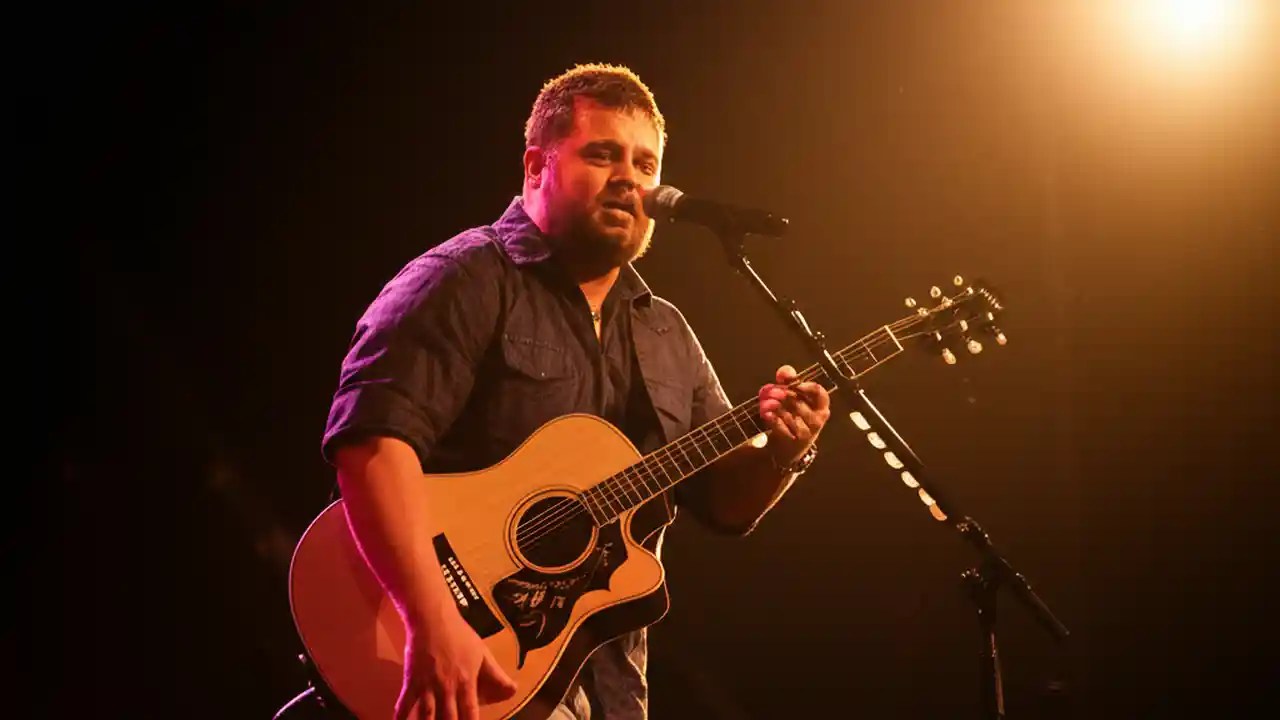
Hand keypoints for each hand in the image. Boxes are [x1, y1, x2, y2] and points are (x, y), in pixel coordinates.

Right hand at [396, 607, 517, 719]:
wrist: (432, 619)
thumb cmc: (460, 635)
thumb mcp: (482, 653)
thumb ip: (496, 674)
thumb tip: (514, 690)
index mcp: (466, 682)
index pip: (470, 712)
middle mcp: (447, 688)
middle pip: (448, 718)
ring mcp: (427, 685)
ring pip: (426, 715)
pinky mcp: (411, 681)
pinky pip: (405, 702)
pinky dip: (401, 715)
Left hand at [758, 364, 830, 467]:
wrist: (790, 449)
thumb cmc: (794, 418)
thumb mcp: (796, 401)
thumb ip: (789, 382)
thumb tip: (785, 371)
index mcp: (821, 407)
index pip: (820, 393)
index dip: (806, 386)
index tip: (795, 383)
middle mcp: (817, 420)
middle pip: (798, 401)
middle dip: (782, 394)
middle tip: (771, 390)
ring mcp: (806, 431)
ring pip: (788, 413)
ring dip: (774, 405)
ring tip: (766, 401)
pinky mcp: (793, 440)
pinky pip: (781, 425)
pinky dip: (772, 418)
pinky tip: (765, 413)